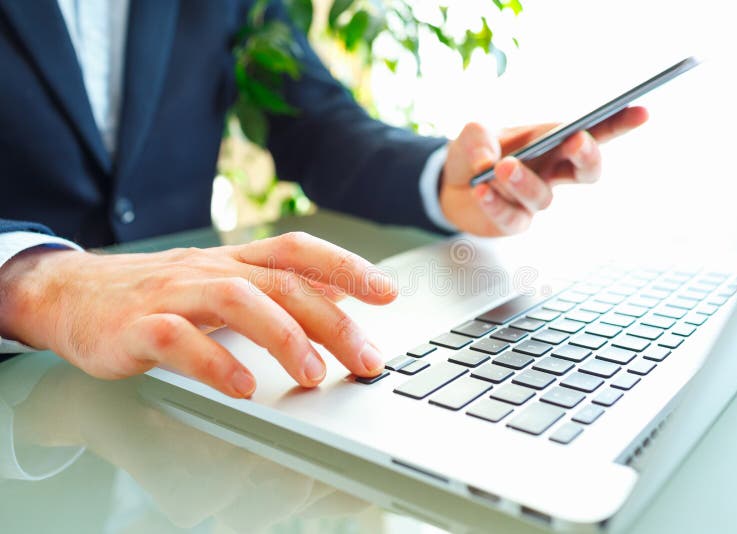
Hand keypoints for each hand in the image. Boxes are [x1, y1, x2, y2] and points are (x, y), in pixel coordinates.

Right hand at [0, 232, 396, 397]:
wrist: (73, 295)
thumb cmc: (158, 295)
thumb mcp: (223, 283)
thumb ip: (276, 290)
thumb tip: (339, 299)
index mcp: (234, 260)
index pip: (298, 250)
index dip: (345, 266)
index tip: (386, 291)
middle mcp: (210, 269)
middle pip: (281, 283)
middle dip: (332, 322)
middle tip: (366, 358)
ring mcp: (173, 295)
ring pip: (236, 301)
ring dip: (282, 337)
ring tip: (311, 375)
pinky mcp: (137, 327)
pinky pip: (179, 339)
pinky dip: (215, 362)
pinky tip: (242, 387)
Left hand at [439, 107, 648, 235]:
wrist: (450, 184)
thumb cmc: (475, 151)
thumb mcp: (474, 131)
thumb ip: (481, 138)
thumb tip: (490, 163)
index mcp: (553, 142)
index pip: (594, 132)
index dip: (620, 123)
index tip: (642, 111)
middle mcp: (551, 172)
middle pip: (586, 171)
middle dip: (588, 156)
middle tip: (577, 140)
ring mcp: (535, 200)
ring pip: (544, 197)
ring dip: (524, 181)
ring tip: (501, 167)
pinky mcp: (514, 222)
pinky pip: (512, 218)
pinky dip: (496, 204)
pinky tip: (481, 189)